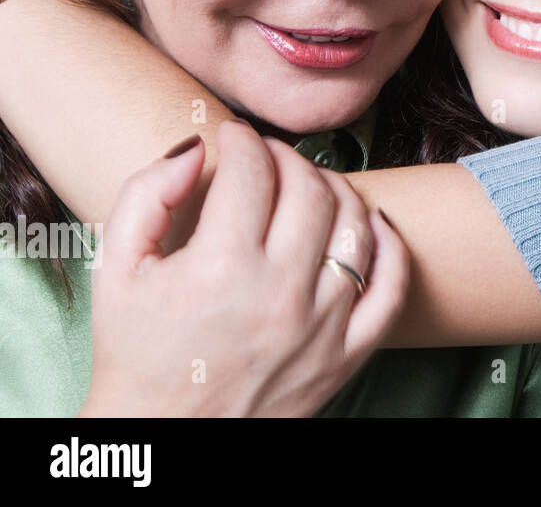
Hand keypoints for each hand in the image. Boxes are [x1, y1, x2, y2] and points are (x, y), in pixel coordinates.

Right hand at [78, 119, 408, 416]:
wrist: (163, 438)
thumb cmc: (136, 351)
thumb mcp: (115, 270)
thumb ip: (145, 195)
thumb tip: (196, 147)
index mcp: (218, 270)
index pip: (253, 172)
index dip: (243, 140)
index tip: (234, 136)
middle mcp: (278, 294)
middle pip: (309, 189)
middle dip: (287, 156)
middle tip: (268, 156)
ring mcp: (321, 326)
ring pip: (355, 226)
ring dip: (336, 188)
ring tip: (308, 184)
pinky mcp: (346, 355)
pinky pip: (391, 287)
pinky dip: (390, 246)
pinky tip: (372, 222)